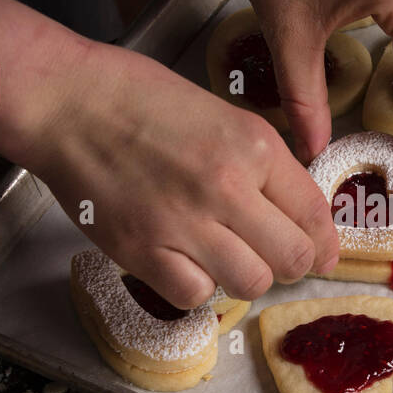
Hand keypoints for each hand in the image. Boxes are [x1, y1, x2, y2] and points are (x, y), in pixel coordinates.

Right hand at [20, 39, 338, 307]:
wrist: (67, 102)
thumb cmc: (138, 97)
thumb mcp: (221, 113)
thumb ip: (261, 162)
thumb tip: (294, 209)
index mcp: (253, 146)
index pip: (314, 212)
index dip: (325, 242)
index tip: (324, 254)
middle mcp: (227, 187)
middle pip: (294, 257)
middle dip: (293, 263)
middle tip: (276, 258)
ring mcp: (184, 223)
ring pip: (251, 282)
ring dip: (246, 276)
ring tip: (227, 259)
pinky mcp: (142, 251)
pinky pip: (194, 295)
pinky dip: (196, 287)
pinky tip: (186, 264)